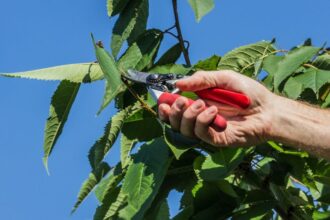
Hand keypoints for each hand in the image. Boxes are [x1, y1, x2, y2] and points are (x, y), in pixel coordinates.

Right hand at [158, 70, 275, 146]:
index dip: (166, 108)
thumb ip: (201, 80)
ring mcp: (209, 130)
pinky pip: (201, 134)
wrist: (269, 109)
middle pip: (176, 122)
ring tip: (201, 104)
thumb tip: (178, 84)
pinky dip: (202, 121)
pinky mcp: (217, 139)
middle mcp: (201, 118)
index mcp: (199, 104)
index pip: (176, 110)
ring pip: (185, 130)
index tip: (162, 102)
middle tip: (181, 101)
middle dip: (174, 113)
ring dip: (188, 116)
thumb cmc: (249, 93)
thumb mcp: (223, 78)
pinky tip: (213, 111)